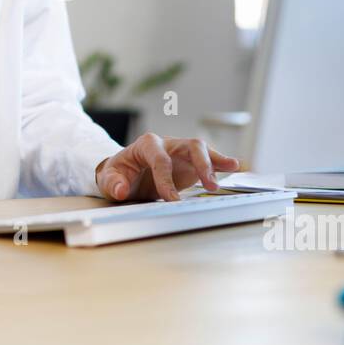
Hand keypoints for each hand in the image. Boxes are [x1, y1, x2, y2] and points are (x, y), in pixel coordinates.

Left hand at [95, 132, 243, 201]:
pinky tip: (234, 166)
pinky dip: (221, 162)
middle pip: (190, 145)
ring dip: (215, 161)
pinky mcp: (191, 163)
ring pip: (201, 149)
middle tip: (209, 185)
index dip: (166, 179)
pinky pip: (208, 159)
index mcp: (147, 145)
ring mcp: (181, 152)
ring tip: (231, 170)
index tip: (172, 200)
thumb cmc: (119, 174)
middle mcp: (168, 144)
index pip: (160, 159)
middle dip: (201, 163)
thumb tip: (120, 190)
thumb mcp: (109, 178)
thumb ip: (112, 183)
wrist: (125, 174)